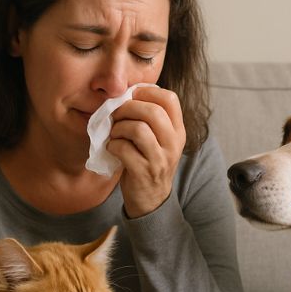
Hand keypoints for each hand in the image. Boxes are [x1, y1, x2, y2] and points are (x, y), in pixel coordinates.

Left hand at [106, 86, 185, 217]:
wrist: (152, 199)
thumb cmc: (150, 162)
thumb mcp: (160, 139)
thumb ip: (151, 118)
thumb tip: (127, 93)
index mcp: (178, 130)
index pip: (169, 99)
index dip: (146, 92)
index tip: (131, 96)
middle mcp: (173, 143)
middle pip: (152, 111)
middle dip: (127, 108)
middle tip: (116, 115)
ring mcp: (160, 159)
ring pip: (138, 128)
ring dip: (119, 128)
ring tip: (115, 134)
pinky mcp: (144, 172)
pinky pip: (124, 149)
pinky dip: (113, 145)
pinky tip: (113, 149)